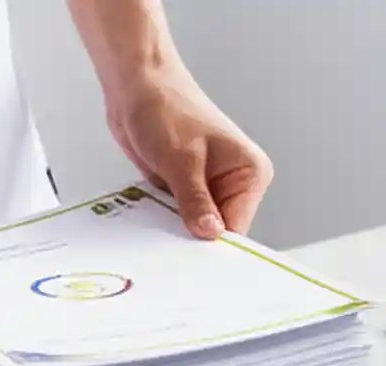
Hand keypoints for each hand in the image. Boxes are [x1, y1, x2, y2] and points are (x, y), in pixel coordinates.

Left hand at [107, 69, 273, 238]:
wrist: (135, 84)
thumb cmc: (165, 107)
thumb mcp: (181, 161)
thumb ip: (195, 202)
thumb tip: (209, 234)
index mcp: (249, 172)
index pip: (238, 227)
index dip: (215, 247)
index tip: (192, 261)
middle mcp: (233, 182)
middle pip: (217, 232)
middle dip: (193, 239)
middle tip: (168, 246)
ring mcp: (208, 187)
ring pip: (194, 227)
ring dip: (174, 229)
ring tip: (157, 221)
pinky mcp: (185, 188)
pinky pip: (176, 217)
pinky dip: (162, 220)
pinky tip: (149, 215)